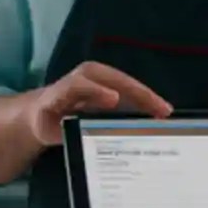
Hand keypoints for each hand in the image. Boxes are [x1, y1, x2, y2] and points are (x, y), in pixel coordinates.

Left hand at [25, 61, 173, 145]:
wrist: (42, 110)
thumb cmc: (45, 121)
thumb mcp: (45, 128)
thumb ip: (60, 130)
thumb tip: (81, 131)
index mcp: (65, 87)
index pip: (79, 85)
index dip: (96, 91)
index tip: (114, 100)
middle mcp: (85, 76)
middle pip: (113, 79)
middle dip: (137, 93)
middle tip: (159, 109)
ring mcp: (98, 77)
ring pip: (124, 82)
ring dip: (146, 95)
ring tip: (165, 111)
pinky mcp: (108, 83)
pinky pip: (128, 87)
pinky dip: (144, 98)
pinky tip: (159, 110)